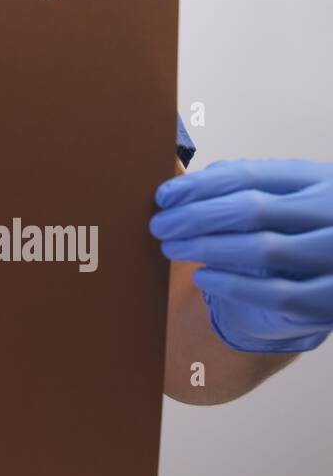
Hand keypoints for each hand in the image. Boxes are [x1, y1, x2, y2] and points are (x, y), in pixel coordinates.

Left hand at [150, 159, 332, 352]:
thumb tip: (178, 178)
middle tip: (160, 225)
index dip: (200, 185)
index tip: (163, 196)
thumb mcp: (285, 196)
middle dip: (196, 217)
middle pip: (252, 209)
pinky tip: (202, 276)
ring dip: (206, 248)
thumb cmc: (298, 230)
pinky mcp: (331, 301)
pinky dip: (231, 285)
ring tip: (172, 248)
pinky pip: (275, 294)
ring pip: (262, 249)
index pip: (250, 175)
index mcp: (319, 179)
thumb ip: (243, 183)